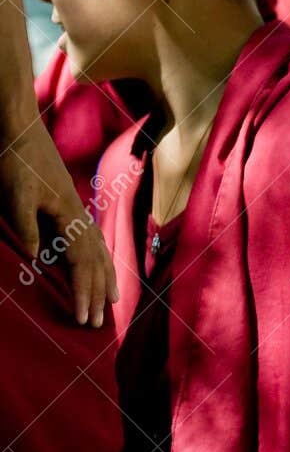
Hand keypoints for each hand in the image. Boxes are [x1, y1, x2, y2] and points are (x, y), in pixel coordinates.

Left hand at [0, 113, 115, 324]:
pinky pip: (91, 239)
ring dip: (104, 279)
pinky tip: (98, 264)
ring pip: (98, 250)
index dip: (83, 292)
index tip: (83, 318)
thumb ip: (27, 226)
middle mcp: (78, 215)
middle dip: (97, 294)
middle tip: (97, 324)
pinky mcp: (68, 204)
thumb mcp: (14, 194)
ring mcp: (75, 209)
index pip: (82, 263)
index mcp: (68, 215)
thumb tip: (40, 259)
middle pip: (96, 261)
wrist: (17, 127)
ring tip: (111, 301)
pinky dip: (99, 258)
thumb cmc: (14, 160)